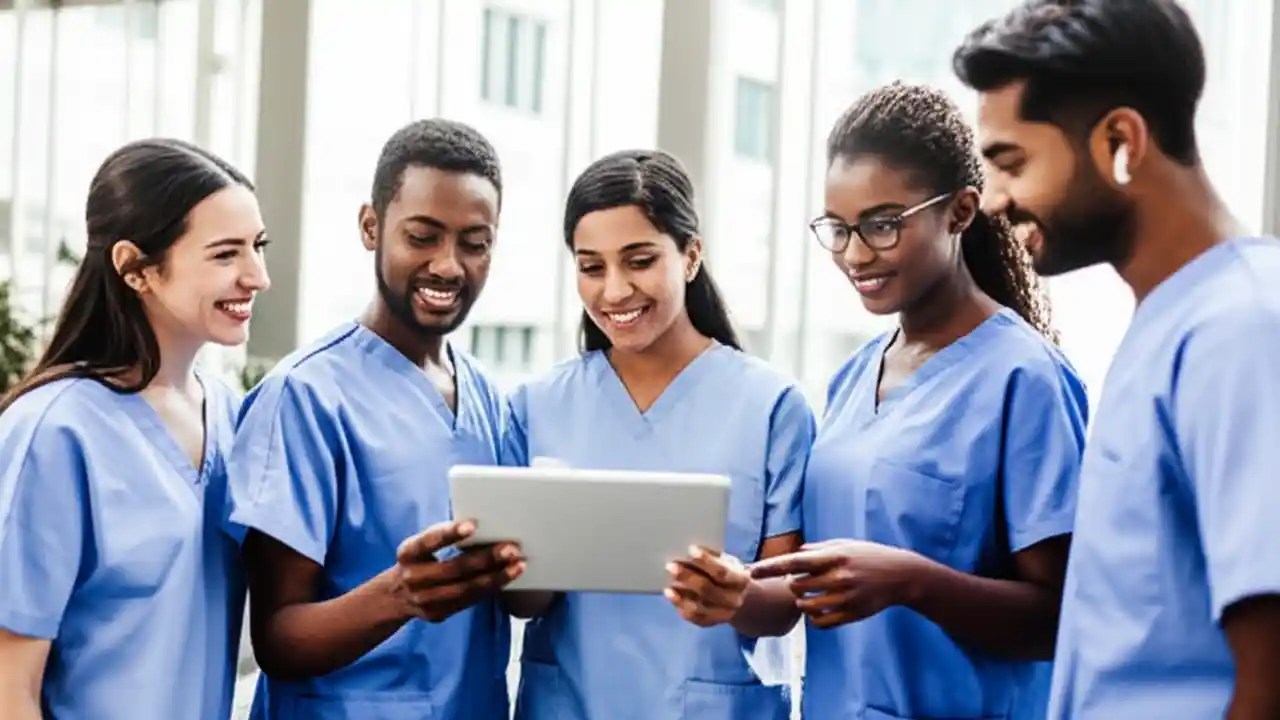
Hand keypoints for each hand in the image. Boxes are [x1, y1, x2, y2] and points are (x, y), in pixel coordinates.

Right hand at [393, 519, 524, 622]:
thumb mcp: (421, 546)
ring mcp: (425, 599)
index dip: (450, 533)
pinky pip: (469, 600)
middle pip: (454, 569)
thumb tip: (485, 525)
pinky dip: (490, 588)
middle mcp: (414, 577)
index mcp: (408, 553)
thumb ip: (443, 537)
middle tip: (511, 548)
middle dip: (486, 558)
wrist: (397, 596)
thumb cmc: (420, 560)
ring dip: (496, 576)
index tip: (472, 525)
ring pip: (465, 589)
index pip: (429, 541)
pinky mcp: (439, 613)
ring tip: (518, 564)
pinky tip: (507, 577)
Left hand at [664, 546, 749, 627]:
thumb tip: (688, 550)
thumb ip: (713, 557)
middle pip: (708, 590)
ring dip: (681, 595)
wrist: (739, 597)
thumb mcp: (727, 561)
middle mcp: (734, 600)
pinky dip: (680, 606)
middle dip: (688, 577)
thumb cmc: (727, 572)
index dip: (705, 561)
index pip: (722, 572)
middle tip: (671, 566)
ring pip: (700, 607)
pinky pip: (694, 617)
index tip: (690, 549)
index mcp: (740, 580)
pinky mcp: (711, 622)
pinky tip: (670, 594)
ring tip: (668, 584)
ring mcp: (723, 614)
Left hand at [748, 539, 923, 628]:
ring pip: (806, 606)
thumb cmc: (870, 556)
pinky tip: (821, 609)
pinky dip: (814, 618)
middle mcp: (837, 577)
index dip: (770, 567)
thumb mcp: (846, 544)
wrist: (902, 575)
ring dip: (803, 602)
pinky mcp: (851, 614)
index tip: (751, 571)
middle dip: (794, 586)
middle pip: (796, 587)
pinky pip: (820, 622)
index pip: (793, 562)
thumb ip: (819, 549)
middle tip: (803, 583)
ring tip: (814, 595)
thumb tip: (795, 554)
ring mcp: (845, 597)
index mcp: (833, 556)